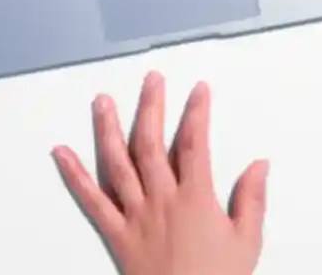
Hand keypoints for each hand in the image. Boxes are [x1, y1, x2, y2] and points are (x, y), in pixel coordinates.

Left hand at [52, 72, 268, 274]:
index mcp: (196, 199)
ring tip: (103, 101)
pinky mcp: (116, 234)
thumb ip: (252, 199)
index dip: (197, 112)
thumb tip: (259, 164)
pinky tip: (62, 153)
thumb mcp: (247, 241)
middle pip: (152, 143)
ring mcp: (135, 216)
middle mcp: (162, 201)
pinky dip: (74, 175)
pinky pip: (91, 200)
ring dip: (108, 129)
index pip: (195, 143)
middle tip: (152, 80)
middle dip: (152, 107)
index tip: (199, 90)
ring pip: (118, 163)